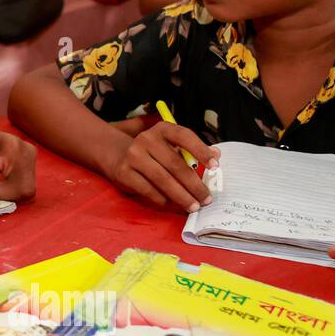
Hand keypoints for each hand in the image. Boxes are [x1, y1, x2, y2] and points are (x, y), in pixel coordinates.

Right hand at [102, 122, 217, 212]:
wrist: (118, 156)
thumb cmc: (154, 153)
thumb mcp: (172, 146)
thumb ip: (193, 150)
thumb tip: (216, 154)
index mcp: (162, 129)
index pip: (184, 136)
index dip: (200, 150)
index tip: (215, 166)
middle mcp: (146, 139)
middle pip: (175, 164)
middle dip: (193, 184)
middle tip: (206, 199)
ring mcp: (133, 155)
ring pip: (162, 179)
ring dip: (181, 196)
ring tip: (193, 206)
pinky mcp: (123, 172)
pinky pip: (147, 189)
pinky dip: (162, 199)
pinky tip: (172, 205)